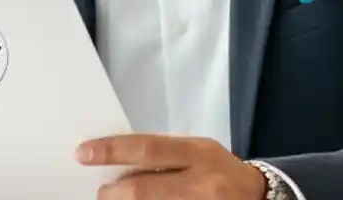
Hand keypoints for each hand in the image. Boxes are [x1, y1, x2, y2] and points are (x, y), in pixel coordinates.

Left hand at [76, 134, 265, 199]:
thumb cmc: (219, 170)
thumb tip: (118, 160)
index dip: (111, 150)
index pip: (146, 148)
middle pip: (143, 188)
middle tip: (102, 192)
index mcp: (198, 153)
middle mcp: (202, 182)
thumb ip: (163, 154)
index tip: (83, 153)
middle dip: (113, 192)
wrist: (259, 197)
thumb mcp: (197, 151)